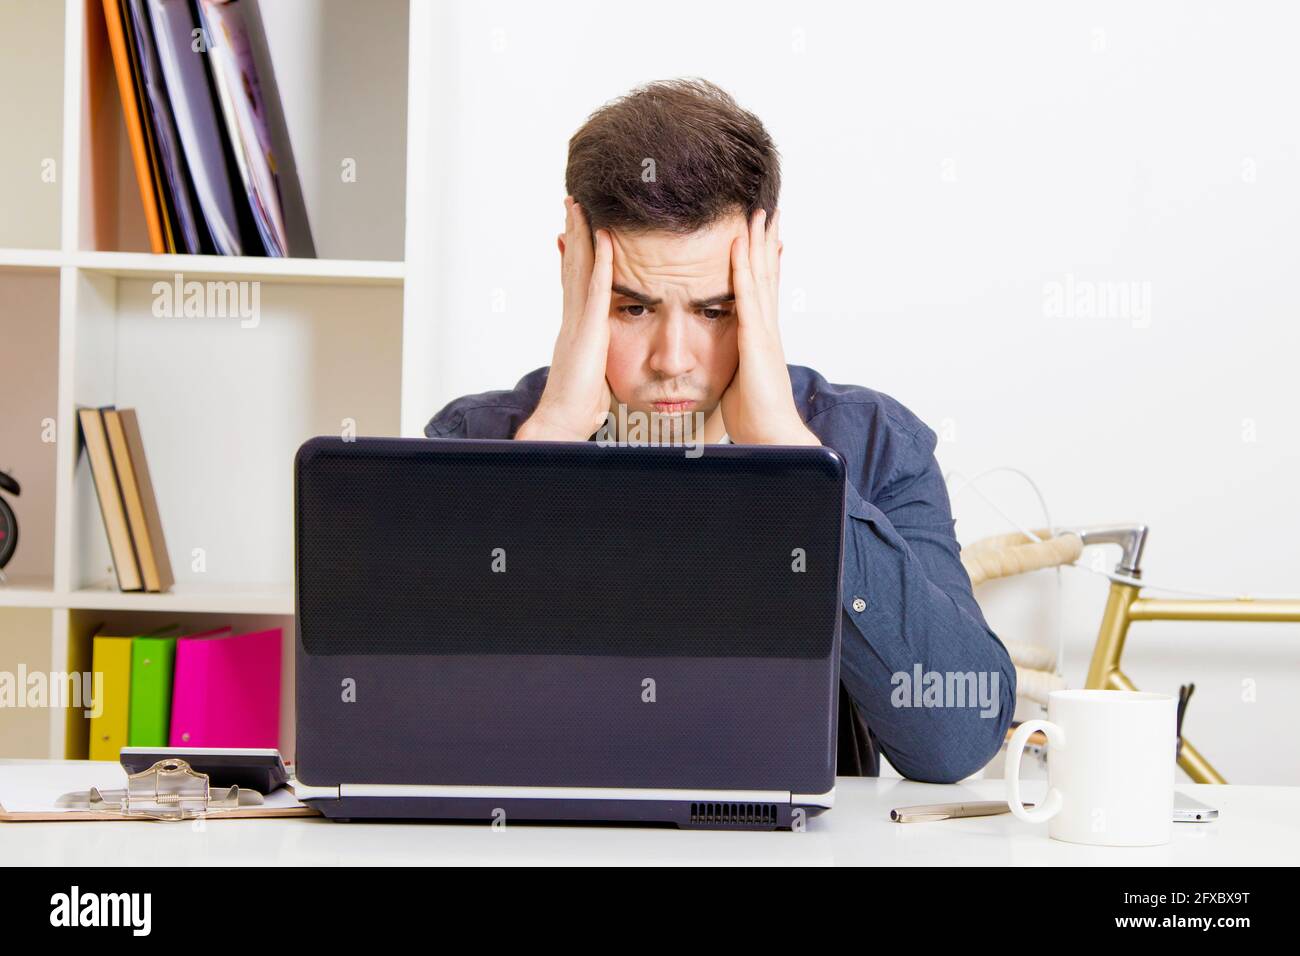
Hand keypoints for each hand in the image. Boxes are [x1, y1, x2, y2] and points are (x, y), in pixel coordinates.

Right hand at [517, 197, 614, 440]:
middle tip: (572, 204)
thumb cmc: (579, 406)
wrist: (562, 420)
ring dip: (581, 235)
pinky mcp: (587, 329)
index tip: (573, 231)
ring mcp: (577, 321)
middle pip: (571, 266)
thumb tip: (603, 359)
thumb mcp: (592, 373)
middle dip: (572, 234)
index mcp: (575, 327)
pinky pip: (595, 287)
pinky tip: (604, 237)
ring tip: (579, 206)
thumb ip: (597, 358)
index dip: (573, 255)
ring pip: (578, 268)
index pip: (573, 283)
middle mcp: (572, 318)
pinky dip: (599, 260)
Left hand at [719, 208, 819, 445]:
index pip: (763, 292)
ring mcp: (764, 331)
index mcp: (761, 339)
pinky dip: (743, 268)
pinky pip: (746, 295)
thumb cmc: (753, 418)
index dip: (764, 263)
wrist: (772, 437)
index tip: (763, 238)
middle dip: (766, 242)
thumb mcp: (739, 382)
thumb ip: (733, 365)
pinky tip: (738, 244)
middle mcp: (766, 329)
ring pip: (760, 277)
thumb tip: (725, 362)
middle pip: (766, 275)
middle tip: (767, 210)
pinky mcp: (756, 339)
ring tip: (758, 213)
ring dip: (758, 243)